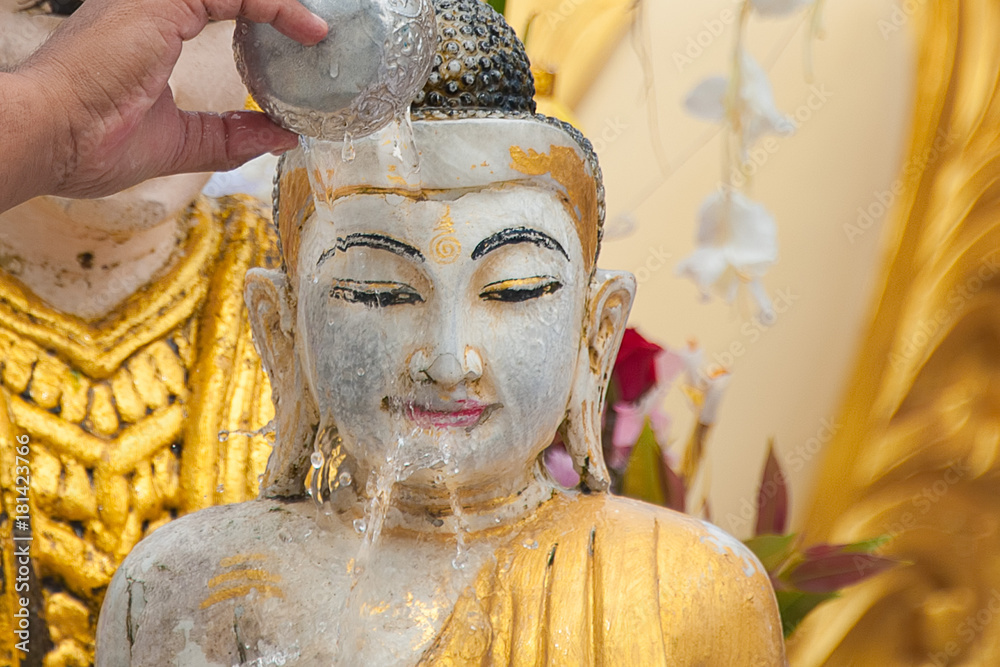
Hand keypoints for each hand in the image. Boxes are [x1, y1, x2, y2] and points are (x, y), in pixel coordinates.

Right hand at [1, 0, 326, 208]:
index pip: (219, 6)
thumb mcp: (181, 142)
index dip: (265, 17)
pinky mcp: (160, 0)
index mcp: (149, 29)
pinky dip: (278, 7)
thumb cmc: (90, 143)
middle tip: (318, 28)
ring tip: (318, 26)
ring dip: (280, 3)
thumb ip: (230, 134)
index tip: (306, 42)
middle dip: (273, 6)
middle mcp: (151, 5)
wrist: (48, 138)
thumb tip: (281, 135)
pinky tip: (309, 30)